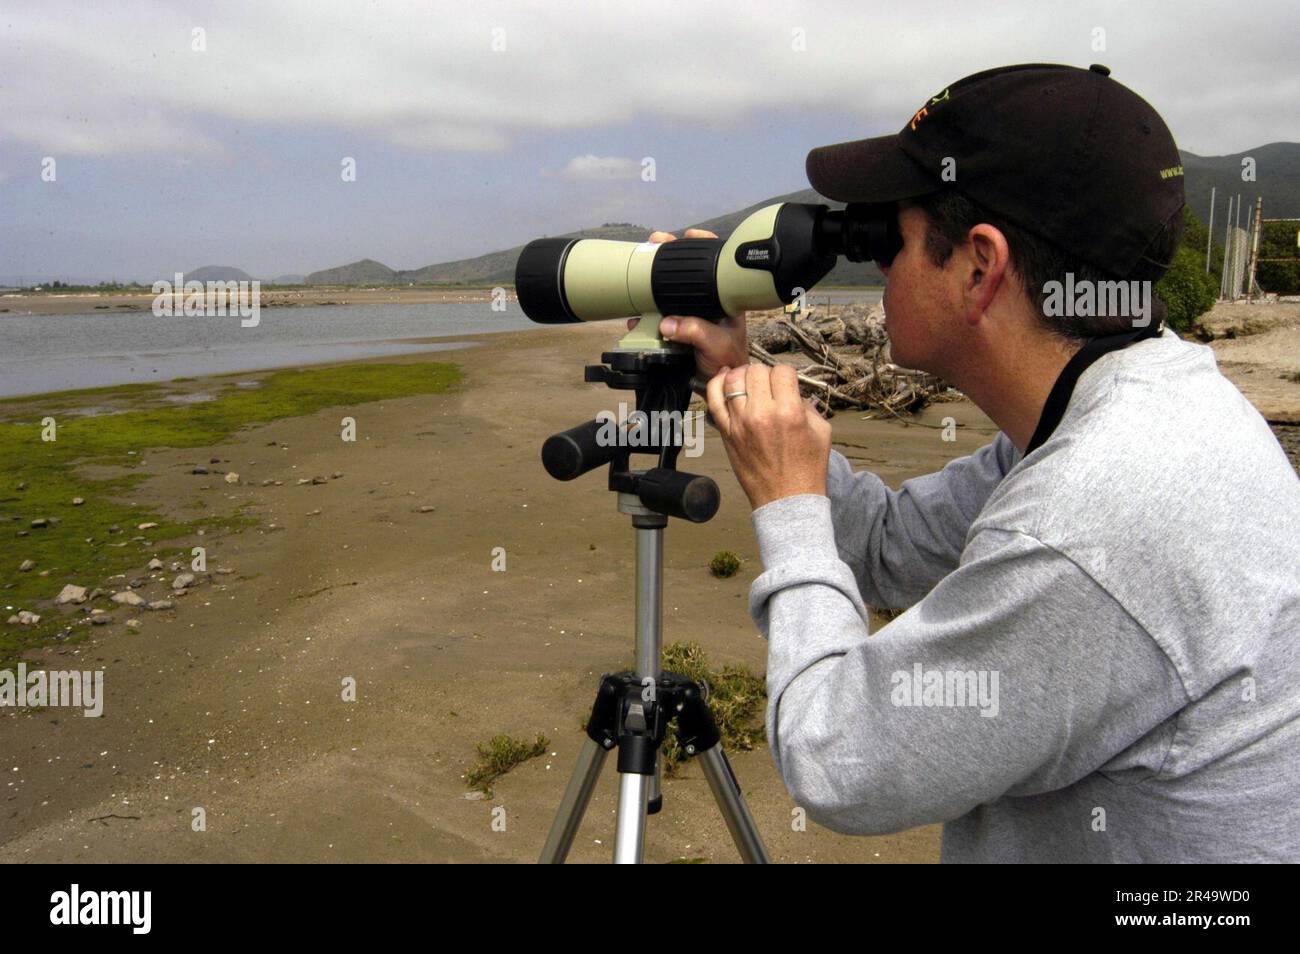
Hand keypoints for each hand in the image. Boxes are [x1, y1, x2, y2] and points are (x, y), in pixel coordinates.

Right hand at [627, 228, 748, 377]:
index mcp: (724, 300)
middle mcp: (706, 303)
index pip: (715, 264)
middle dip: (667, 257)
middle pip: (687, 273)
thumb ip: (695, 332)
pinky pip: (657, 319)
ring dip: (651, 286)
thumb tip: (667, 323)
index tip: (688, 235)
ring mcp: (689, 315)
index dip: (703, 245)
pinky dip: (644, 317)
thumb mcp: (716, 345)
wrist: (718, 385)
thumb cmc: (727, 362)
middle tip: (654, 243)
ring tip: (637, 278)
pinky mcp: (675, 331)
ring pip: (668, 294)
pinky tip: (635, 319)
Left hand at [706, 362, 831, 510]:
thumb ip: (807, 405)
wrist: (787, 501)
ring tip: (751, 384)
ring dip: (743, 376)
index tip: (788, 385)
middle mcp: (762, 415)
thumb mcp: (822, 431)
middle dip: (765, 374)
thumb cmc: (807, 469)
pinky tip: (725, 379)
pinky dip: (717, 384)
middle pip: (756, 371)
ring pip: (733, 379)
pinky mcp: (726, 433)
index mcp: (789, 412)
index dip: (787, 375)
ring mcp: (740, 423)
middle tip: (770, 387)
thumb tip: (791, 390)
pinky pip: (713, 399)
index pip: (782, 371)